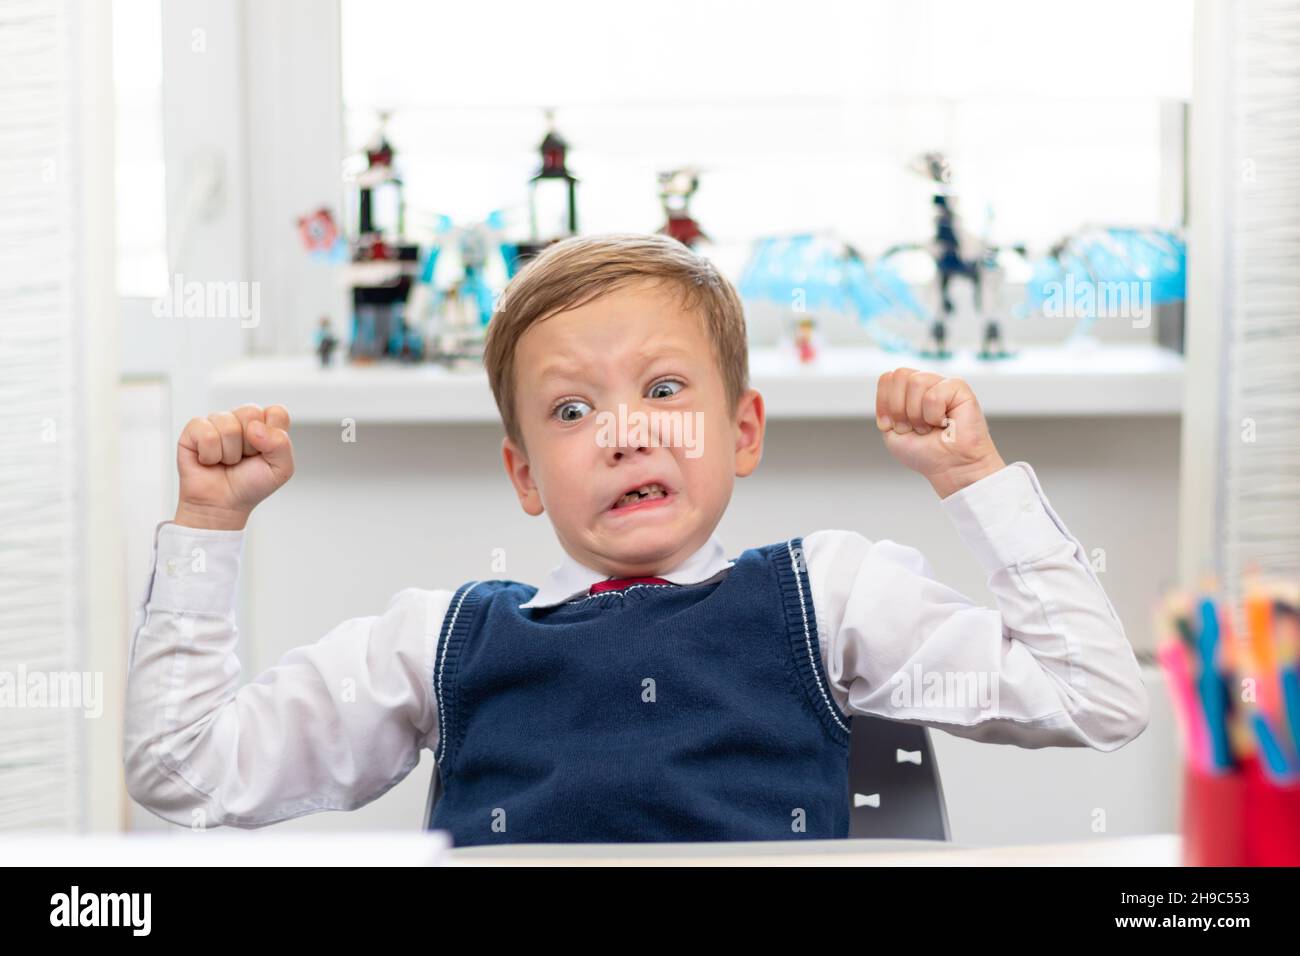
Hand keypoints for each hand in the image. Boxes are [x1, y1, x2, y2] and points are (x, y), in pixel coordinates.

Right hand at [174, 404, 294, 529]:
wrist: (222, 504)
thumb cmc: (250, 485)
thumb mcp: (281, 470)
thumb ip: (281, 445)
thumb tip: (255, 427)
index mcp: (265, 424)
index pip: (277, 412)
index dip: (273, 434)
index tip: (265, 452)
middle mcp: (241, 419)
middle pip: (251, 412)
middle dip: (250, 445)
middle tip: (244, 459)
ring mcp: (217, 422)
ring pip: (228, 426)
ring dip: (230, 453)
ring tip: (226, 461)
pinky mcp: (194, 429)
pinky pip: (206, 434)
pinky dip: (210, 455)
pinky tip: (209, 460)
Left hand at [874, 369, 1004, 497]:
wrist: (950, 468)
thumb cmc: (925, 452)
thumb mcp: (891, 431)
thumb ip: (885, 404)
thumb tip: (889, 378)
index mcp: (908, 391)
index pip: (887, 378)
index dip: (885, 403)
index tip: (893, 426)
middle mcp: (926, 383)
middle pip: (900, 375)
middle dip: (899, 409)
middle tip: (913, 428)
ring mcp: (942, 384)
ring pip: (916, 382)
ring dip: (917, 415)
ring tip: (929, 427)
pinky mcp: (959, 388)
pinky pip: (934, 395)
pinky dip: (934, 415)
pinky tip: (945, 424)